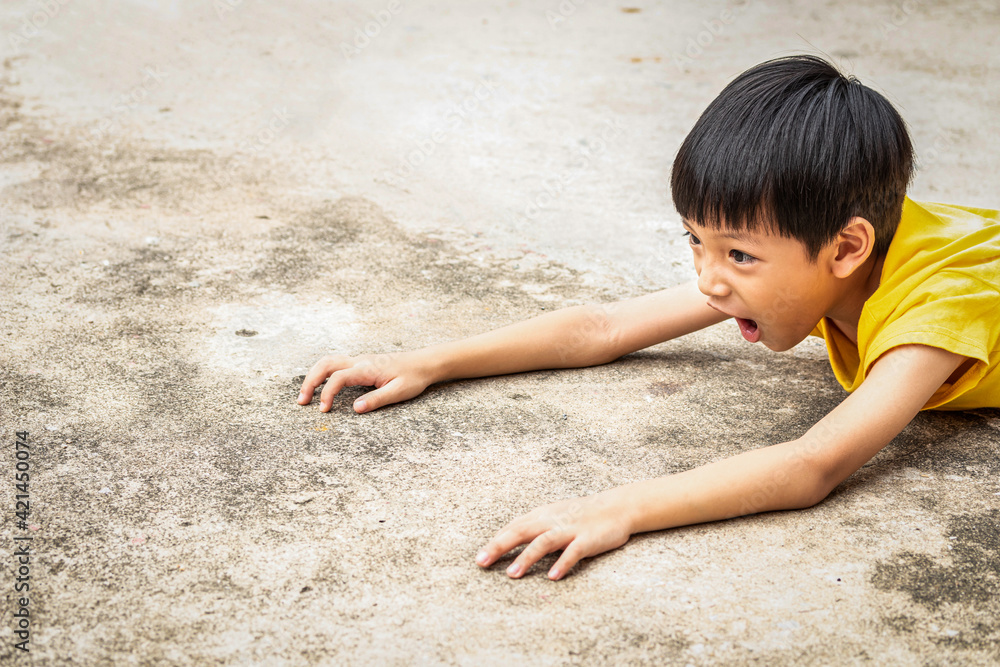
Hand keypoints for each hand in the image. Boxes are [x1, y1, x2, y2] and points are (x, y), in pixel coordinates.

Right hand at [297, 351, 434, 412]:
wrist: (424, 363)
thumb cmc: (413, 378)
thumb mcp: (399, 392)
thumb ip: (377, 400)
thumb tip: (356, 409)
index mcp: (367, 368)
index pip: (338, 378)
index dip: (327, 393)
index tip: (323, 410)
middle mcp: (360, 361)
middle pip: (326, 364)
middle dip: (310, 381)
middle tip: (302, 400)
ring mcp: (359, 360)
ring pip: (328, 361)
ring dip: (314, 375)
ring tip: (306, 394)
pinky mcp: (361, 363)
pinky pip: (336, 364)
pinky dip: (323, 373)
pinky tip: (321, 385)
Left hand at [475, 488, 633, 579]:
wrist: (617, 507)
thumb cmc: (582, 515)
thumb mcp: (555, 515)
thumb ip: (534, 526)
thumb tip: (509, 537)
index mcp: (542, 515)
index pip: (513, 527)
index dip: (495, 541)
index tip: (479, 558)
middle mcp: (552, 520)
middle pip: (520, 531)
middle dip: (499, 547)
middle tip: (481, 562)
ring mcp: (570, 530)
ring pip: (543, 542)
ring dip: (526, 558)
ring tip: (512, 574)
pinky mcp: (587, 540)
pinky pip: (573, 552)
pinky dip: (562, 563)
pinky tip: (552, 577)